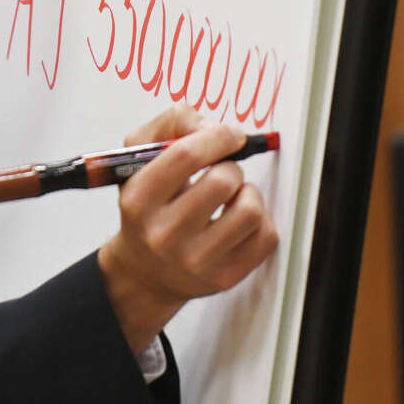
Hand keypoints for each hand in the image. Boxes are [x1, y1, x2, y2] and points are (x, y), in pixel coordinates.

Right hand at [97, 105, 278, 354]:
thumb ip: (169, 125)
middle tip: (221, 171)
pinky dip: (260, 219)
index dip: (218, 136)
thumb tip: (212, 128)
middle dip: (230, 166)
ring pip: (250, 210)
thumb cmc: (146, 208)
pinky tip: (238, 219)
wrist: (143, 271)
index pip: (187, 155)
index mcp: (139, 199)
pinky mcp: (225, 277)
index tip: (229, 135)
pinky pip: (266, 236)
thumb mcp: (137, 158)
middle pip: (223, 181)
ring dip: (247, 192)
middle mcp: (164, 234)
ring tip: (231, 196)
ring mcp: (196, 260)